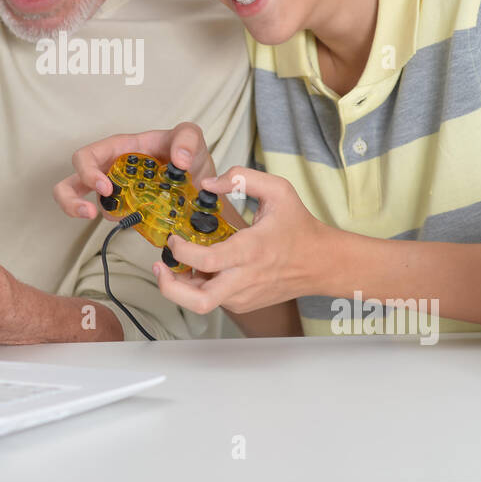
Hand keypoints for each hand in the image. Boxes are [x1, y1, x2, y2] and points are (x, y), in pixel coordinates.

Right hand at [53, 121, 215, 219]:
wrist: (201, 179)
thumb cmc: (188, 152)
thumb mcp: (191, 137)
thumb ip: (187, 139)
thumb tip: (179, 161)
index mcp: (119, 149)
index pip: (87, 156)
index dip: (88, 172)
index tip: (106, 187)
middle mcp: (111, 171)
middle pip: (71, 183)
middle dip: (71, 200)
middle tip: (90, 212)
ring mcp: (117, 193)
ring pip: (84, 203)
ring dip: (85, 214)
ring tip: (113, 221)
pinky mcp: (128, 211)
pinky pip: (114, 219)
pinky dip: (120, 223)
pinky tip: (139, 224)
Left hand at [154, 166, 332, 313]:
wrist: (321, 263)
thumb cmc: (299, 227)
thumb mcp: (278, 190)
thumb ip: (242, 177)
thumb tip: (208, 184)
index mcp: (250, 251)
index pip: (207, 261)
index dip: (181, 251)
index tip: (174, 238)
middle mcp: (244, 279)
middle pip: (198, 301)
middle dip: (169, 287)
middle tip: (159, 267)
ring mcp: (243, 296)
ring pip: (201, 303)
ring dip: (181, 286)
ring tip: (175, 265)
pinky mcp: (243, 304)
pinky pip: (212, 300)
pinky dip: (198, 287)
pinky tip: (198, 269)